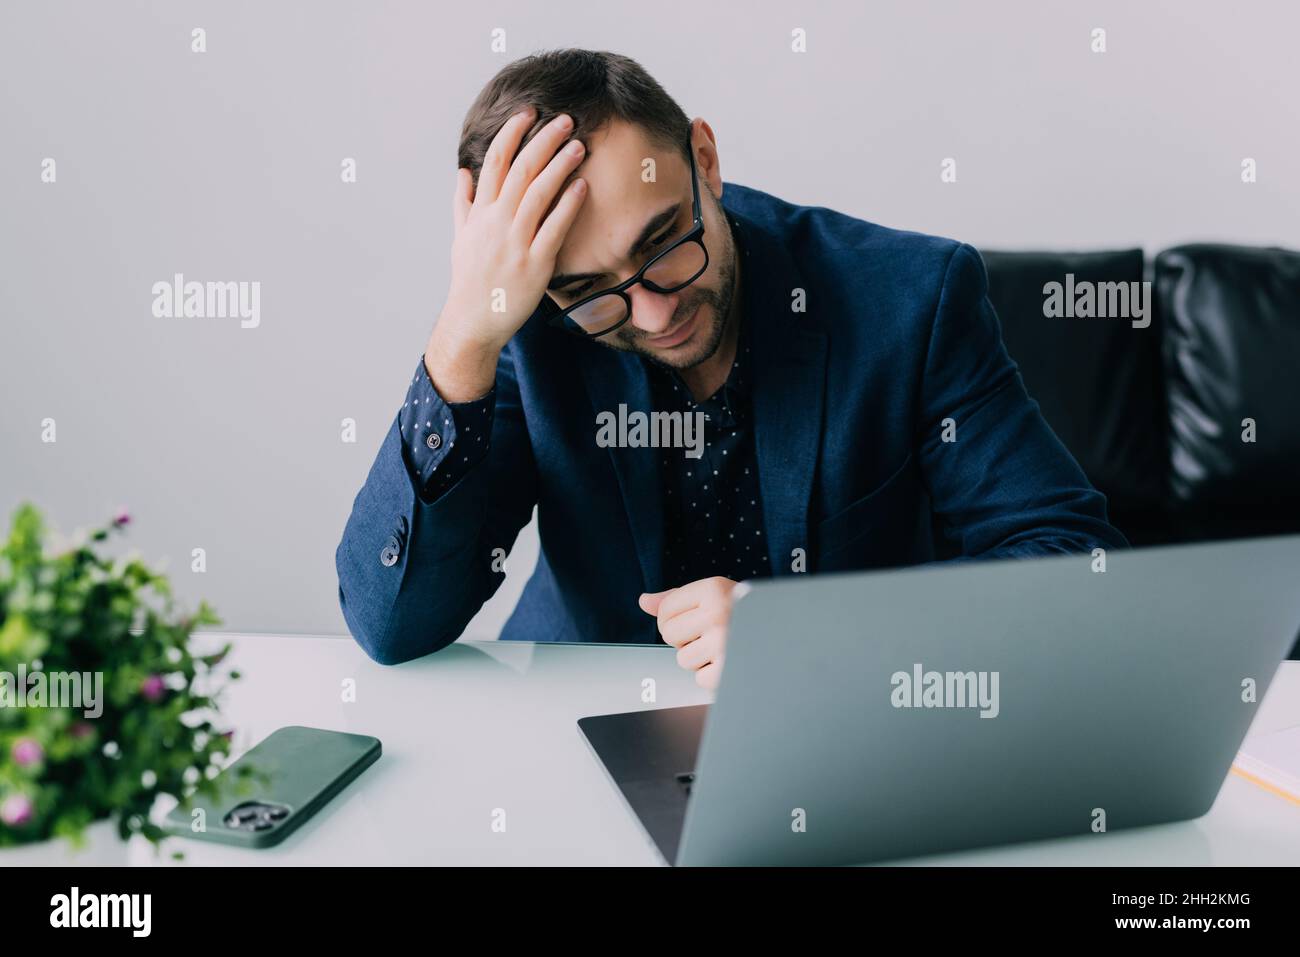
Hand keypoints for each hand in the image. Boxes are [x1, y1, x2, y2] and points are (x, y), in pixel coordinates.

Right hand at [426, 106, 588, 399]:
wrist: (474, 320)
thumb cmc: (470, 279)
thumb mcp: (461, 238)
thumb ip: (464, 203)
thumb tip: (463, 172)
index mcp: (479, 212)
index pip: (495, 161)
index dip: (512, 133)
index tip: (529, 112)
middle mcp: (496, 222)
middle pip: (520, 170)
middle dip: (543, 140)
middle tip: (566, 120)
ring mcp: (514, 243)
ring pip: (537, 193)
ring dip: (559, 165)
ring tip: (579, 145)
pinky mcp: (534, 264)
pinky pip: (553, 228)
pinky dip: (567, 205)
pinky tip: (582, 186)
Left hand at [638, 577, 739, 690]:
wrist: (785, 631)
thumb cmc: (745, 612)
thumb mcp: (713, 594)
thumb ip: (676, 597)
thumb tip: (644, 601)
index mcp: (712, 589)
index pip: (664, 610)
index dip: (675, 618)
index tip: (697, 617)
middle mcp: (718, 614)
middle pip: (669, 635)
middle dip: (685, 638)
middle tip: (711, 632)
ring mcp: (725, 644)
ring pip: (683, 659)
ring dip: (699, 657)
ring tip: (722, 646)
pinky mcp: (730, 670)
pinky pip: (700, 679)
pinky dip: (712, 674)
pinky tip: (730, 660)